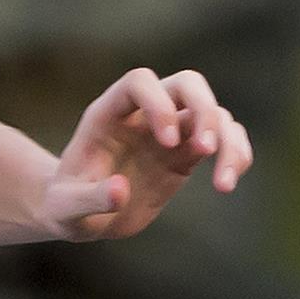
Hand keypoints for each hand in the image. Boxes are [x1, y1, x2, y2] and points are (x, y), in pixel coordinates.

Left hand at [42, 68, 252, 240]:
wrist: (80, 216)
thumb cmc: (65, 207)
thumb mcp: (65, 210)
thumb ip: (88, 199)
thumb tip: (120, 192)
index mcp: (108, 113)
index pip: (140, 81)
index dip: (158, 102)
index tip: (168, 141)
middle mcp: (143, 114)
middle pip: (187, 84)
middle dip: (204, 110)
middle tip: (206, 150)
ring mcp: (169, 130)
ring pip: (213, 112)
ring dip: (227, 141)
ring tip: (223, 183)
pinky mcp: (185, 155)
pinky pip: (223, 140)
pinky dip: (234, 155)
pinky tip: (227, 183)